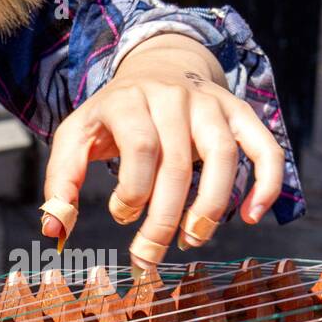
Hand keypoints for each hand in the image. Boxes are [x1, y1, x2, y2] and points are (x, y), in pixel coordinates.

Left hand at [43, 33, 284, 267]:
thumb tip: (55, 228)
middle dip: (164, 219)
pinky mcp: (241, 114)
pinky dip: (266, 182)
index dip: (133, 191)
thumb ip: (61, 179)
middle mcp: (175, 97)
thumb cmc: (114, 116)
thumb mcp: (77, 135)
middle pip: (178, 164)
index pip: (140, 147)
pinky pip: (264, 147)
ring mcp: (212, 104)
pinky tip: (251, 215)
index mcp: (130, 99)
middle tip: (150, 255)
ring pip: (223, 157)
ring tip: (193, 240)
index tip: (122, 214)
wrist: (158, 66)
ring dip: (210, 208)